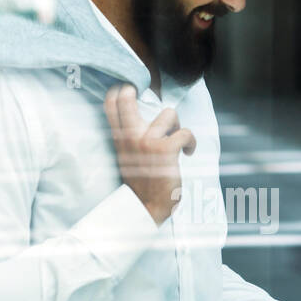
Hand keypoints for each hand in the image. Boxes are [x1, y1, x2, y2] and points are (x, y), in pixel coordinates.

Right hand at [102, 83, 196, 224]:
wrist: (145, 208)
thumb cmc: (141, 184)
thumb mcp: (127, 158)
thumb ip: (131, 139)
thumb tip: (144, 121)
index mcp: (119, 139)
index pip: (109, 104)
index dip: (120, 92)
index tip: (132, 95)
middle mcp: (130, 136)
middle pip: (126, 97)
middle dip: (137, 93)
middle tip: (146, 105)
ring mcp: (146, 141)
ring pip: (169, 113)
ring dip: (178, 125)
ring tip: (178, 139)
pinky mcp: (165, 150)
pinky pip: (185, 133)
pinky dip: (191, 143)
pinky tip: (188, 153)